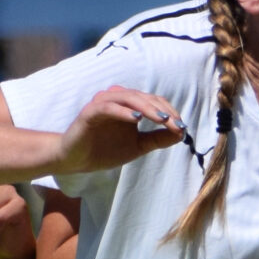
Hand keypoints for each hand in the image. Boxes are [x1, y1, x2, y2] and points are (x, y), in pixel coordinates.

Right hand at [55, 87, 188, 177]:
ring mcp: (103, 103)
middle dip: (162, 111)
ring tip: (162, 119)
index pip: (154, 102)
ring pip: (129, 98)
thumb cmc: (105, 150)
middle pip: (144, 97)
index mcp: (129, 105)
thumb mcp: (138, 146)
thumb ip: (158, 139)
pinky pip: (108, 107)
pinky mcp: (90, 112)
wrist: (77, 161)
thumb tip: (181, 132)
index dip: (169, 112)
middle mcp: (117, 100)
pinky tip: (136, 119)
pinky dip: (123, 111)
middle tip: (176, 124)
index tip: (182, 128)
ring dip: (147, 107)